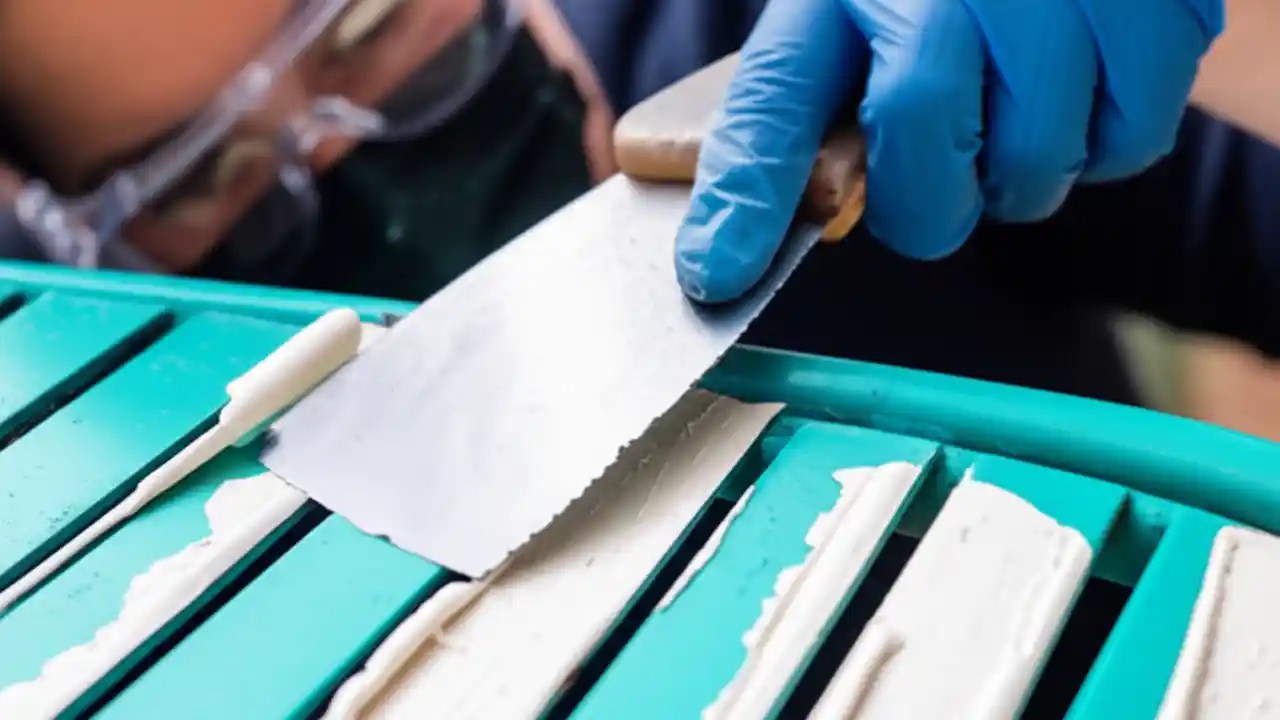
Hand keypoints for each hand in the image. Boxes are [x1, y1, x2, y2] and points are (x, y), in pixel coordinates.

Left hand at [673, 0, 1223, 302]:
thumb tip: (738, 243)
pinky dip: (1103, 147)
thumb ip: (812, 117)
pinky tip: (1082, 93)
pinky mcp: (1154, 13)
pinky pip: (1125, 147)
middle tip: (932, 191)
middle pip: (920, 132)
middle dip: (924, 204)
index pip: (776, 95)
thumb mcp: (860, 25)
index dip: (746, 196)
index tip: (717, 274)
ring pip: (1031, 161)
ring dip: (1018, 176)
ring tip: (1013, 117)